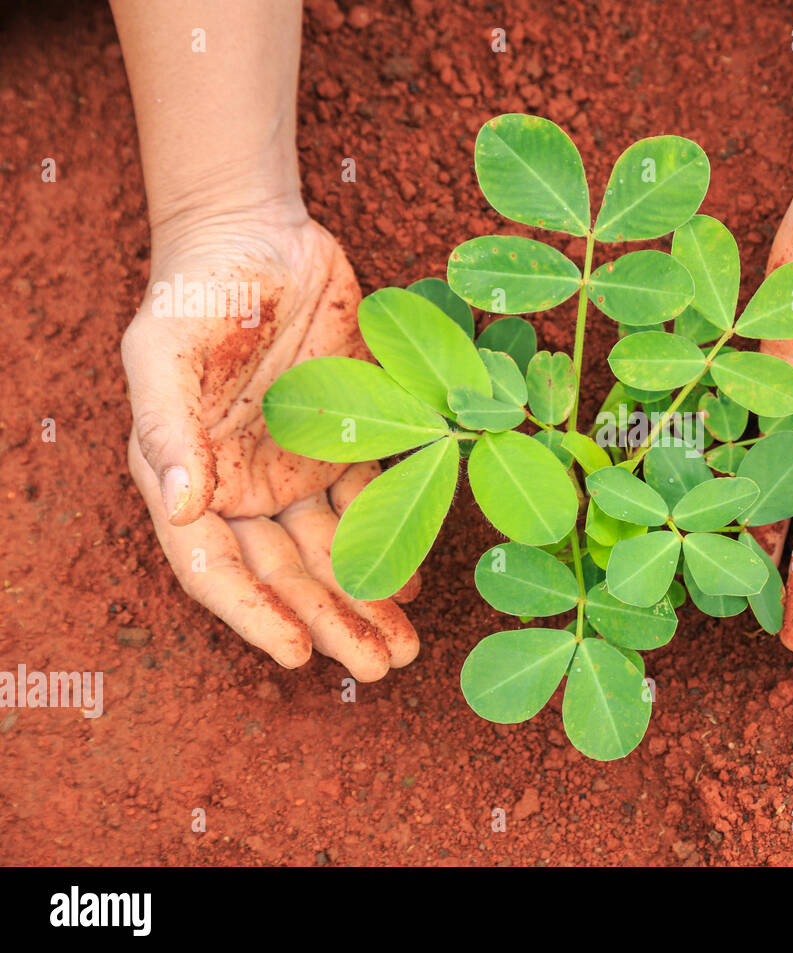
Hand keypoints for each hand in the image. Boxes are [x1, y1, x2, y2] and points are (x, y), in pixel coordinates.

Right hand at [122, 213, 420, 680]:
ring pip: (336, 550)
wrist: (257, 234)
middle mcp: (244, 487)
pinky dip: (396, 539)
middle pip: (289, 575)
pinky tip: (418, 578)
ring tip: (405, 647)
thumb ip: (169, 431)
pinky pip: (373, 501)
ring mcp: (297, 467)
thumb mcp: (164, 353)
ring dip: (369, 598)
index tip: (300, 653)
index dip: (256, 615)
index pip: (218, 568)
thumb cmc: (196, 290)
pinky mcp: (348, 439)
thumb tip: (186, 507)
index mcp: (190, 480)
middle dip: (333, 623)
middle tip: (379, 668)